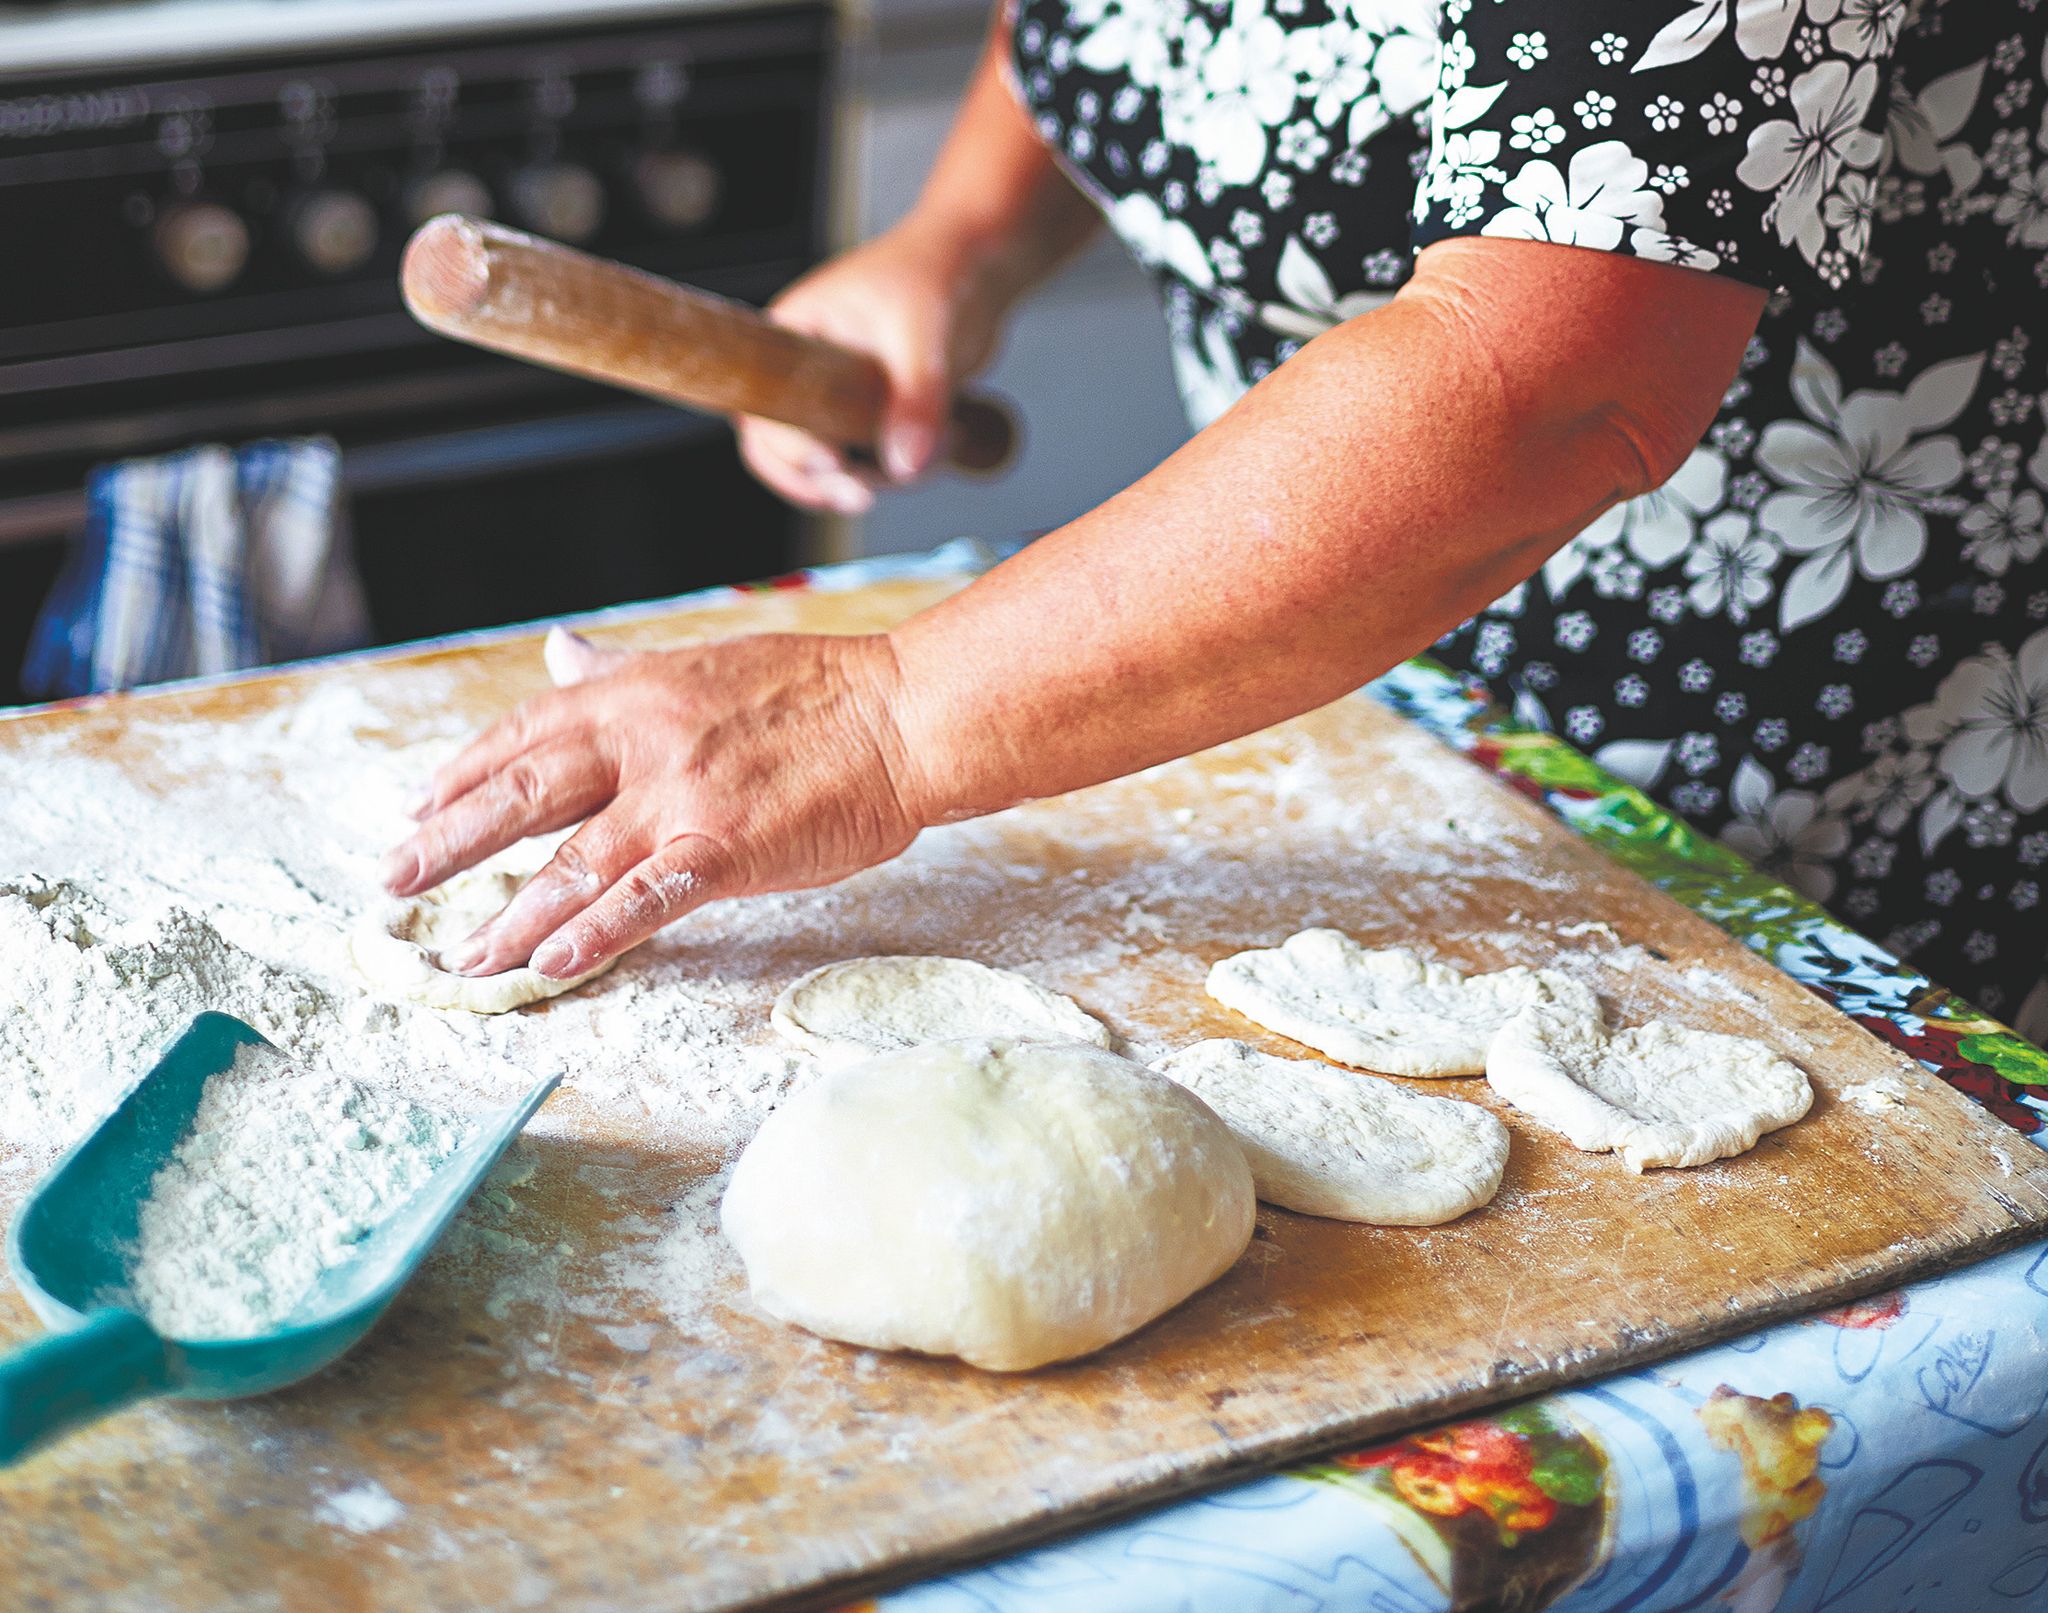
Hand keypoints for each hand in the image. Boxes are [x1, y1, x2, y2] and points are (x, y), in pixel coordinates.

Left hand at [379, 627, 927, 978]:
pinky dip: (593, 934)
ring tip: (466, 958)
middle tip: (396, 881)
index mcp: (634, 692)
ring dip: (510, 916)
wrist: (902, 714)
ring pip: (572, 862)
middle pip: (521, 795)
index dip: (462, 775)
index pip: (524, 735)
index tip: (417, 808)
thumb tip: (559, 650)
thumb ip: (623, 670)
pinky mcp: (726, 849)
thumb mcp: (703, 661)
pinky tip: (549, 966)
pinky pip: (645, 899)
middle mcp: (642, 740)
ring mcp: (681, 797)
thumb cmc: (816, 690)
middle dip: (451, 842)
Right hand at [738, 217, 1011, 512]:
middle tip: (864, 495)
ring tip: (942, 441)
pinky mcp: (876, 419)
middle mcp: (805, 374)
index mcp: (789, 338)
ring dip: (889, 475)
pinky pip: (879, 466)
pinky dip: (911, 470)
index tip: (832, 463)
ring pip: (841, 470)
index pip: (760, 411)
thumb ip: (915, 400)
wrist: (982, 266)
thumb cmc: (938, 271)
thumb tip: (903, 465)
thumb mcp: (923, 333)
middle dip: (828, 481)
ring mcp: (841, 400)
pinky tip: (949, 440)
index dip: (787, 448)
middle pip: (787, 454)